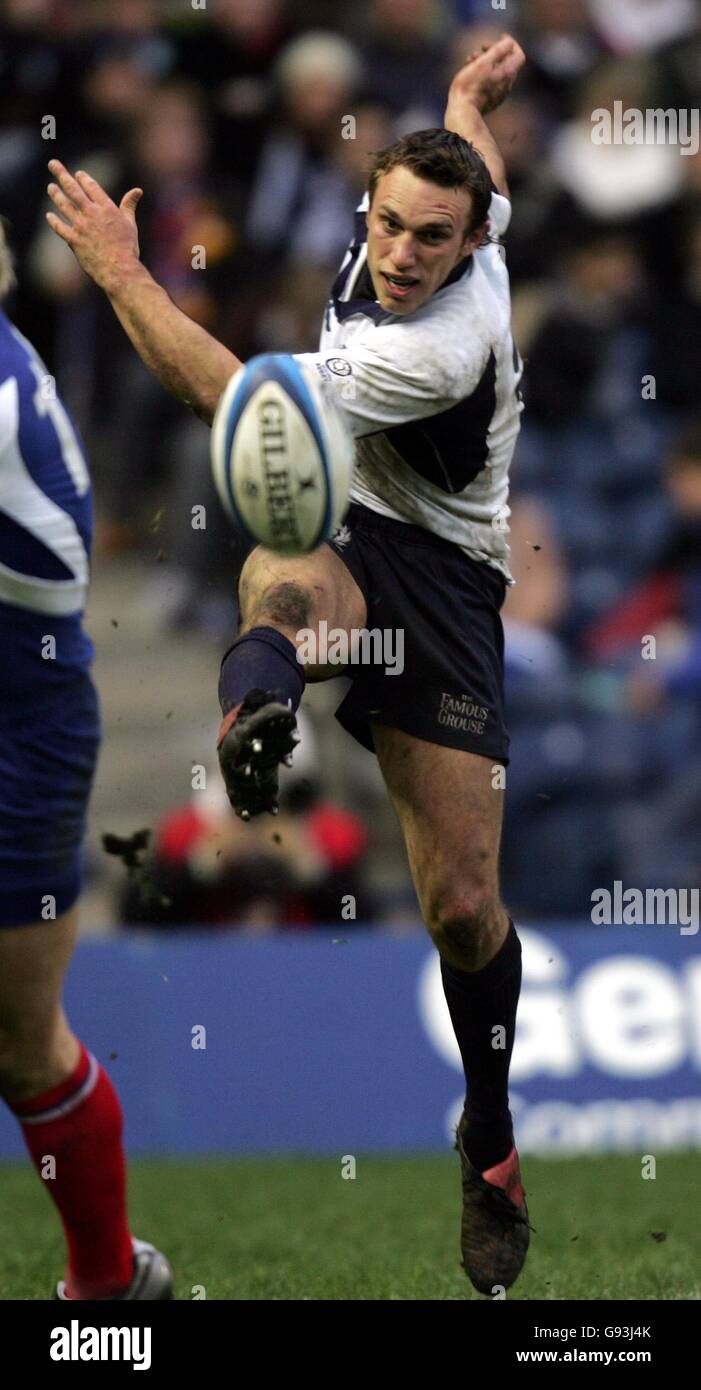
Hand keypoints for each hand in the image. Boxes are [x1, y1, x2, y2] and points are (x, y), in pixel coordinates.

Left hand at [46, 159, 142, 295]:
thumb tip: (137, 190)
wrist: (119, 270)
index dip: (83, 178)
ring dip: (55, 194)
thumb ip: (129, 205)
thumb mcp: (130, 224)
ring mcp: (81, 226)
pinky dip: (53, 221)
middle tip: (53, 164)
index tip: (78, 174)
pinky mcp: (73, 241)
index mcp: (106, 208)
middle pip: (73, 189)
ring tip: (50, 187)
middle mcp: (91, 214)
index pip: (91, 187)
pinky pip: (60, 228)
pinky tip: (49, 215)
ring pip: (64, 205)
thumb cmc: (127, 248)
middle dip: (62, 174)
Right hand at [447, 33, 524, 115]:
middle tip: (481, 47)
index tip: (500, 36)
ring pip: (497, 72)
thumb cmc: (470, 86)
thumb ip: (498, 50)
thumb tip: (508, 41)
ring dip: (486, 61)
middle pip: (507, 62)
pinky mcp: (490, 101)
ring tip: (471, 59)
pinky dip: (483, 73)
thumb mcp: (483, 62)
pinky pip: (490, 83)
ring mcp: (499, 95)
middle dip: (495, 51)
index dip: (511, 43)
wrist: (462, 112)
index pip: (518, 54)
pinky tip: (470, 72)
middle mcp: (507, 85)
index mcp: (508, 74)